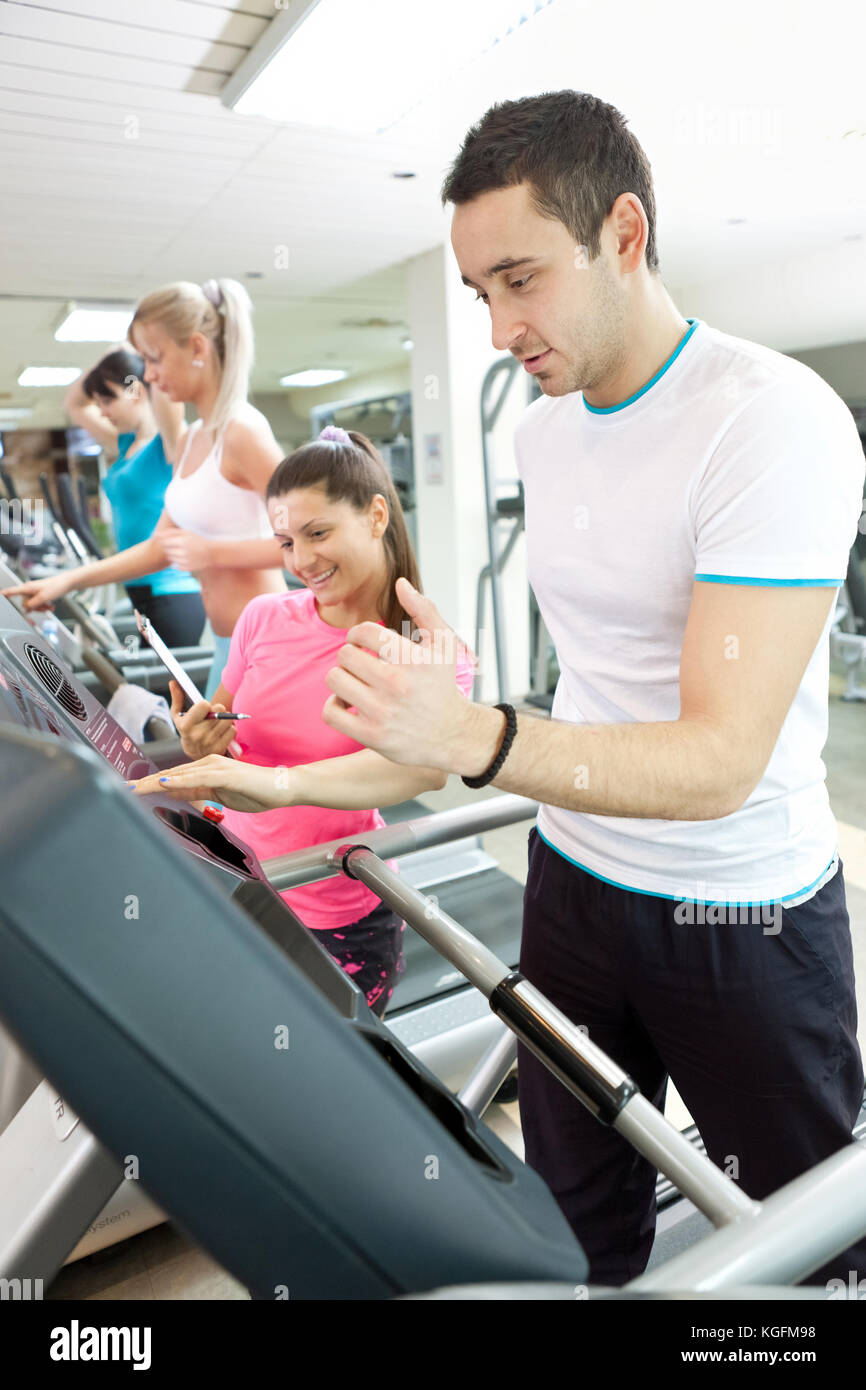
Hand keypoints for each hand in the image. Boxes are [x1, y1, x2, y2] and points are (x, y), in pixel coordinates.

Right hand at [1, 572, 72, 611]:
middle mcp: (30, 590)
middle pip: (25, 604)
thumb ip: (33, 604)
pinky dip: (44, 606)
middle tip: (45, 607)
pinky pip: (39, 604)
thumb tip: (27, 608)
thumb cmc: (57, 586)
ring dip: (41, 608)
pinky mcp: (41, 595)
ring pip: (33, 605)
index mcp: (27, 588)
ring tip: (50, 606)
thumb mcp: (44, 598)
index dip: (5, 594)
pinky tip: (51, 606)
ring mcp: (35, 593)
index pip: (12, 592)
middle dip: (35, 608)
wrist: (67, 583)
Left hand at [128, 754, 295, 812]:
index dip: (150, 785)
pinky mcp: (224, 774)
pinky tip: (164, 783)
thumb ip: (197, 792)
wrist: (281, 787)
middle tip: (122, 789)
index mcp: (205, 769)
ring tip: (134, 788)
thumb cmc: (255, 792)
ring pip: (179, 775)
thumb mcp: (220, 794)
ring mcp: (215, 767)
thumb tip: (176, 793)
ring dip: (155, 782)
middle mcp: (207, 763)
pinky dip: (180, 782)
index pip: (172, 778)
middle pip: (170, 775)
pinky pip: (198, 779)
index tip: (130, 791)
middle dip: (145, 783)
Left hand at [161, 529, 213, 571]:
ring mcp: (185, 562)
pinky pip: (175, 565)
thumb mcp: (186, 532)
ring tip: (182, 551)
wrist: (212, 553)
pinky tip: (186, 557)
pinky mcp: (186, 568)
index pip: (165, 542)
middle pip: (167, 550)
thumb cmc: (197, 540)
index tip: (172, 540)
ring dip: (173, 554)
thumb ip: (170, 532)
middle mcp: (183, 552)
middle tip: (178, 545)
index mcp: (182, 542)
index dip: (166, 541)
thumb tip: (156, 534)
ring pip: (170, 558)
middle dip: (170, 547)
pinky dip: (178, 561)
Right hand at [168, 680, 238, 759]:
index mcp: (186, 725)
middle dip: (217, 710)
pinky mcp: (220, 749)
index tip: (202, 709)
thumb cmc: (186, 730)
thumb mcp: (178, 716)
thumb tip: (173, 681)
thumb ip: (177, 698)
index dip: (205, 705)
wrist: (194, 754)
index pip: (205, 705)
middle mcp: (198, 735)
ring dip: (225, 719)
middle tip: (212, 715)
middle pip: (219, 710)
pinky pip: (233, 730)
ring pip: (228, 719)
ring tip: (217, 722)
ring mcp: (210, 743)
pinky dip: (229, 729)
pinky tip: (222, 731)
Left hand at [322, 577, 473, 771]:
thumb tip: (400, 582)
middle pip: (345, 655)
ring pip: (334, 680)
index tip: (363, 644)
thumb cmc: (442, 686)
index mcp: (413, 658)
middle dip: (349, 656)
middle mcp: (397, 684)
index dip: (357, 634)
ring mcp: (382, 711)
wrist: (451, 736)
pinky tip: (348, 704)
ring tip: (354, 682)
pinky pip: (331, 712)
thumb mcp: (443, 645)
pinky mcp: (371, 735)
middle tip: (360, 665)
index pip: (363, 632)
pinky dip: (334, 706)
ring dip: (340, 679)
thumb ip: (424, 610)